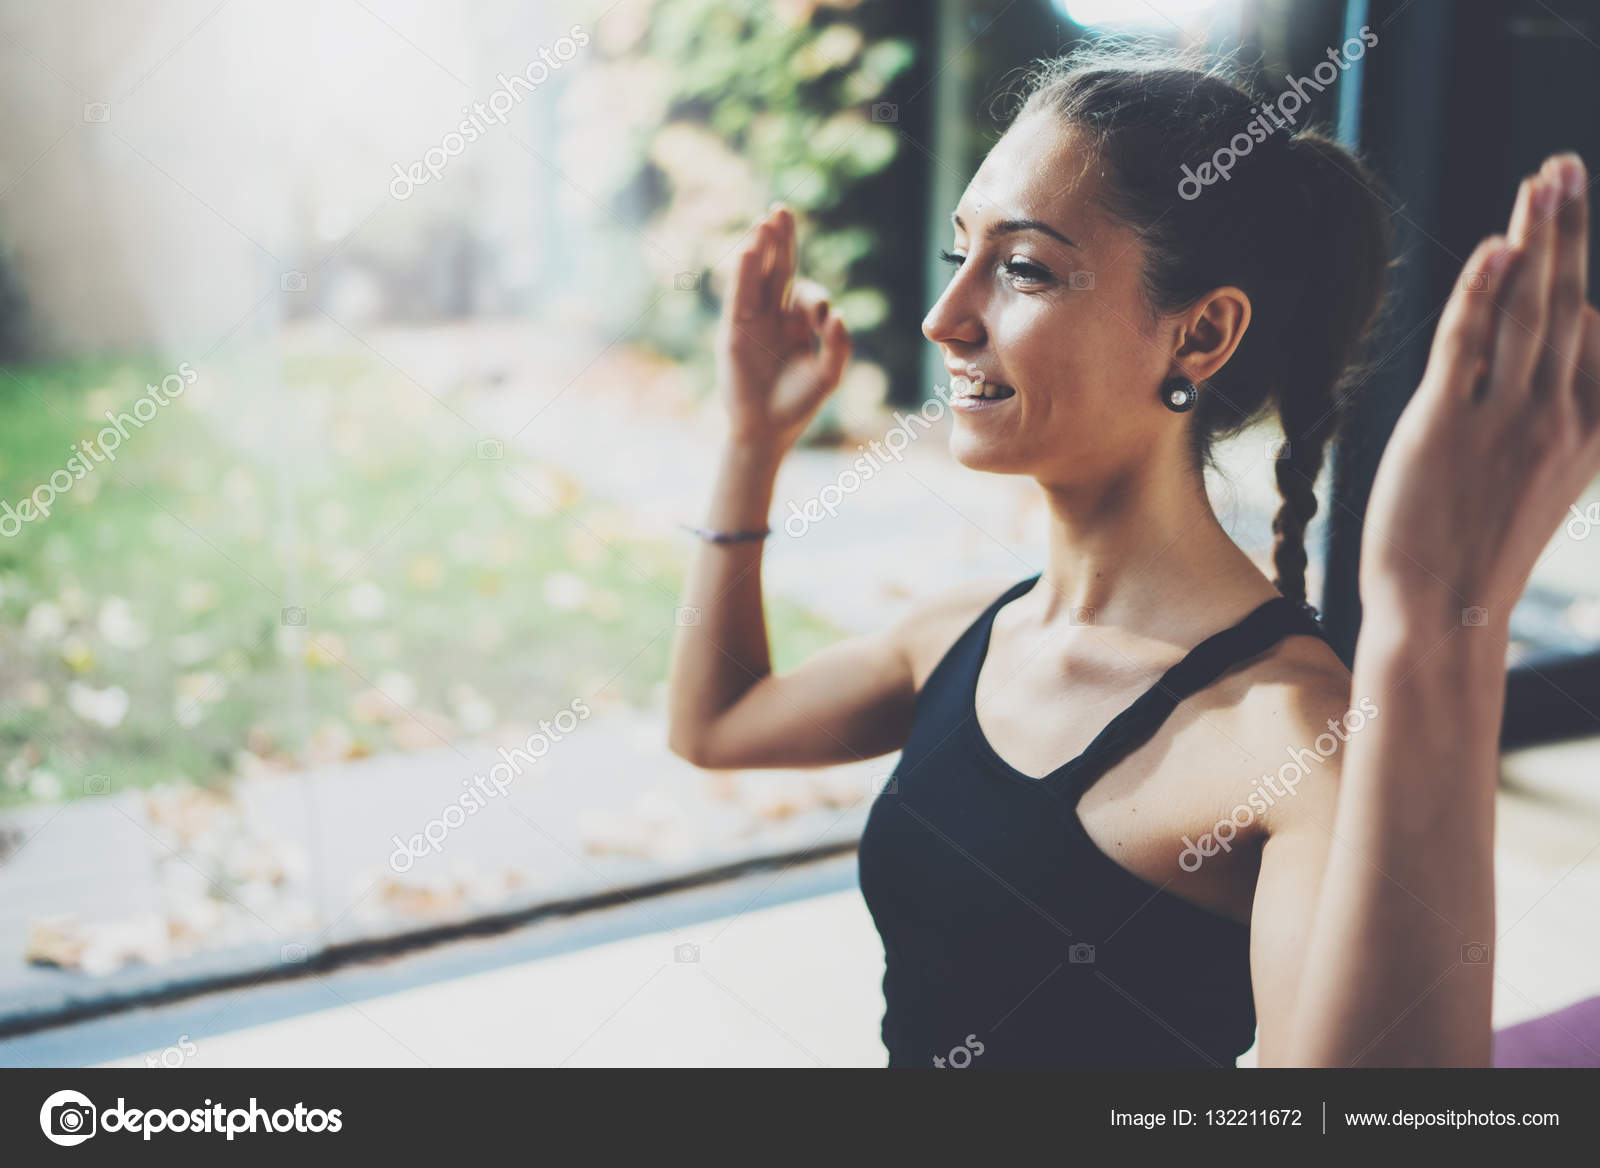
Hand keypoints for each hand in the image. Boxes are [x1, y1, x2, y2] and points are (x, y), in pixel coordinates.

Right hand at [714, 204, 851, 450]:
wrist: (767, 432)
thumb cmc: (797, 405)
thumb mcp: (828, 376)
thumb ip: (838, 346)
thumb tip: (837, 315)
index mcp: (796, 324)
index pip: (806, 293)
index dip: (814, 297)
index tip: (819, 318)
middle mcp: (772, 316)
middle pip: (779, 270)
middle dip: (781, 241)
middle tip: (781, 210)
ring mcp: (752, 322)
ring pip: (757, 278)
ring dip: (760, 250)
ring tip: (764, 221)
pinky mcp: (734, 333)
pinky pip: (739, 298)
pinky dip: (744, 275)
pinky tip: (749, 251)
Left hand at [1360, 153, 1599, 632]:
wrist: (1442, 615)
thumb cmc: (1479, 547)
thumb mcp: (1545, 479)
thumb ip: (1561, 410)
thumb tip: (1570, 333)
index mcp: (1587, 430)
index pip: (1596, 335)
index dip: (1579, 284)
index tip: (1563, 217)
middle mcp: (1557, 418)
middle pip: (1568, 303)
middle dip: (1569, 229)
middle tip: (1566, 167)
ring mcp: (1504, 422)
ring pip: (1527, 311)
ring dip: (1536, 239)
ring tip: (1545, 178)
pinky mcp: (1444, 428)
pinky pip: (1468, 345)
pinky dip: (1482, 293)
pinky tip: (1495, 247)